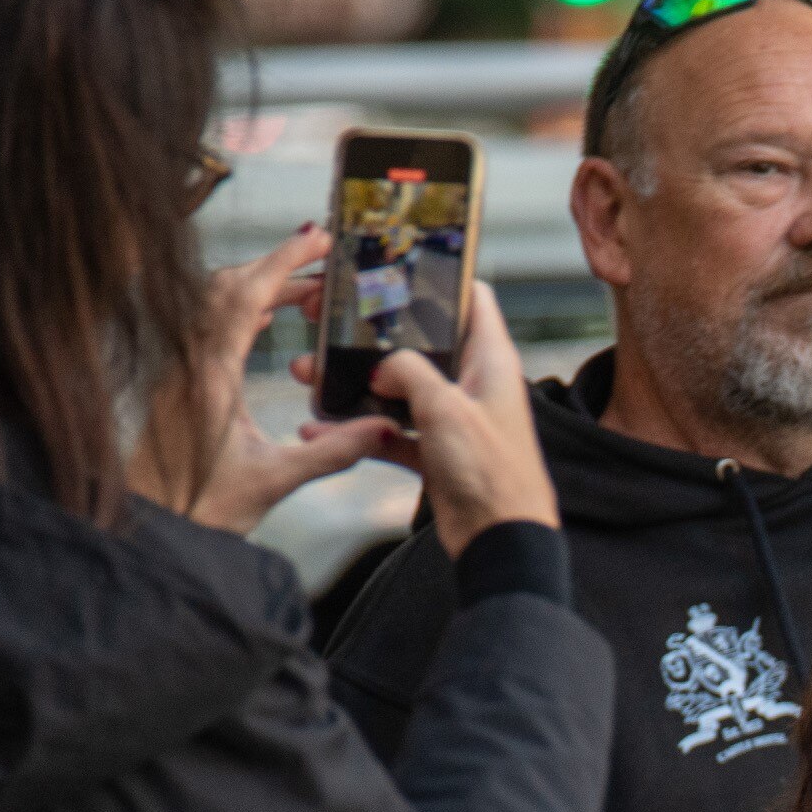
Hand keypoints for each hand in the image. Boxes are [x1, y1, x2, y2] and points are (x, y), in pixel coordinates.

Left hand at [151, 227, 407, 535]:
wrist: (148, 526)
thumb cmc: (196, 508)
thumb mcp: (275, 480)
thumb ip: (331, 451)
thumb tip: (378, 430)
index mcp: (210, 374)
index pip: (247, 295)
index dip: (284, 261)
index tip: (315, 239)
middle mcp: (190, 362)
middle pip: (230, 286)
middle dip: (277, 266)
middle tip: (321, 262)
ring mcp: (180, 369)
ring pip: (217, 302)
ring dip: (260, 287)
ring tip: (304, 293)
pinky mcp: (178, 383)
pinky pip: (209, 326)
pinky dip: (242, 310)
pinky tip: (265, 320)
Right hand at [294, 279, 560, 553]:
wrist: (500, 543)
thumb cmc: (492, 473)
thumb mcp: (447, 408)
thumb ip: (410, 372)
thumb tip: (384, 363)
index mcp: (491, 360)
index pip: (473, 299)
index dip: (442, 279)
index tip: (399, 268)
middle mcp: (473, 383)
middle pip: (422, 344)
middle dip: (377, 337)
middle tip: (333, 326)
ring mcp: (453, 419)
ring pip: (399, 389)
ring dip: (358, 385)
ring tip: (312, 376)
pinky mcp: (436, 453)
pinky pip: (391, 433)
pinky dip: (360, 432)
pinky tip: (322, 432)